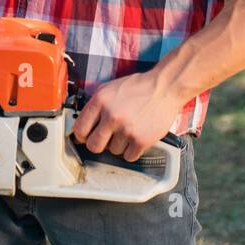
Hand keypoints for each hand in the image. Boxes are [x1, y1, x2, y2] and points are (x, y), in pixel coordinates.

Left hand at [70, 69, 184, 162]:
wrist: (164, 87)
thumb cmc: (137, 87)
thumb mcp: (109, 88)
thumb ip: (95, 106)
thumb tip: (83, 124)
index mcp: (100, 101)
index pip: (79, 129)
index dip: (82, 136)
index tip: (86, 137)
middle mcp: (111, 116)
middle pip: (93, 146)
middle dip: (98, 144)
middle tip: (106, 138)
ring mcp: (126, 130)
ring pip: (113, 151)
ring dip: (119, 144)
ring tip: (128, 130)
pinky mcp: (141, 140)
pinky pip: (128, 157)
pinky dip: (132, 150)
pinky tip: (136, 137)